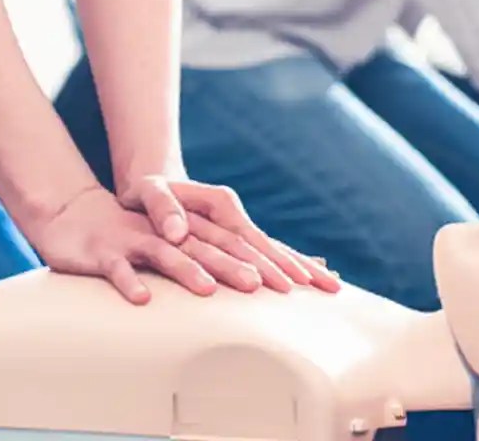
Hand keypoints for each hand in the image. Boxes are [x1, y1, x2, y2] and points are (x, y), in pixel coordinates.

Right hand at [29, 187, 260, 303]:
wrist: (74, 212)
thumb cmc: (132, 232)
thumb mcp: (172, 241)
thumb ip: (209, 255)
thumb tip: (257, 277)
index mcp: (190, 227)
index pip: (235, 242)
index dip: (263, 260)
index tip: (292, 282)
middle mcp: (167, 231)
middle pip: (207, 246)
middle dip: (234, 266)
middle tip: (260, 286)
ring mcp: (135, 239)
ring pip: (165, 253)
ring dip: (186, 270)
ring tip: (207, 289)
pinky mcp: (104, 252)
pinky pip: (117, 268)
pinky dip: (129, 281)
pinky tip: (142, 299)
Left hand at [117, 175, 339, 292]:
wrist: (152, 187)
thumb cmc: (147, 193)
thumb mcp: (147, 192)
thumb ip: (162, 208)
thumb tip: (178, 233)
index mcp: (221, 204)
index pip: (248, 239)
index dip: (267, 262)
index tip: (286, 284)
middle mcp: (236, 216)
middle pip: (270, 247)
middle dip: (296, 269)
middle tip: (322, 289)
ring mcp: (239, 228)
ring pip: (276, 250)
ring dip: (303, 268)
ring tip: (331, 285)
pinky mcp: (237, 238)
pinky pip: (268, 253)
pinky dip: (292, 264)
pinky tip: (313, 277)